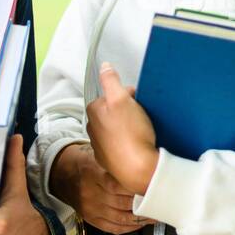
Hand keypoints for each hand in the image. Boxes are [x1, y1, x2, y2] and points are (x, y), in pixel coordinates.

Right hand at [52, 142, 156, 233]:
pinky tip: (141, 223)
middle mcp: (92, 192)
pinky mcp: (91, 219)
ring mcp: (91, 208)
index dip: (140, 190)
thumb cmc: (90, 162)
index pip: (121, 185)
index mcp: (95, 173)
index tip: (157, 189)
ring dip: (141, 219)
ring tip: (156, 215)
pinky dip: (130, 227)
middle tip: (162, 203)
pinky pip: (114, 228)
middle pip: (123, 203)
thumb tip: (146, 163)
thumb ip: (119, 161)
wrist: (63, 174)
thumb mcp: (101, 155)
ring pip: (121, 218)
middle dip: (145, 205)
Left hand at [85, 62, 158, 196]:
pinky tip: (137, 145)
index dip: (129, 95)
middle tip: (143, 117)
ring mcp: (100, 145)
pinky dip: (127, 143)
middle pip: (113, 112)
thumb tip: (104, 66)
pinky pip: (119, 145)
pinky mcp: (109, 160)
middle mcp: (92, 128)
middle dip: (128, 111)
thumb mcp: (121, 99)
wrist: (138, 169)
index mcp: (93, 111)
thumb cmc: (131, 133)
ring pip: (116, 129)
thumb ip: (111, 81)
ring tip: (142, 132)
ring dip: (128, 128)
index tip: (140, 101)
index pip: (112, 95)